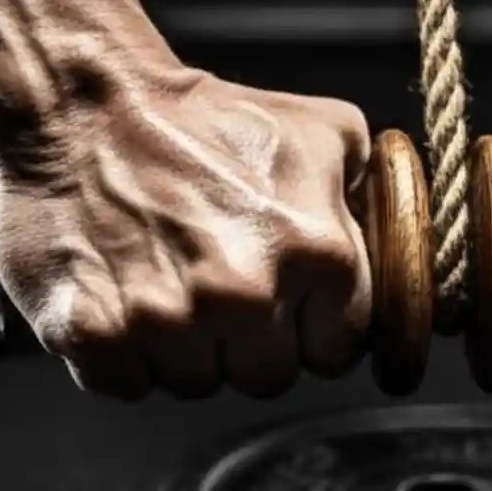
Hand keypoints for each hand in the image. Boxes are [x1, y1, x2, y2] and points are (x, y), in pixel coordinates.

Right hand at [0, 68, 371, 400]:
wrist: (86, 104)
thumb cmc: (207, 119)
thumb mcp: (322, 132)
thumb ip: (373, 197)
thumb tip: (405, 245)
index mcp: (318, 254)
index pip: (336, 352)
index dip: (311, 330)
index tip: (287, 305)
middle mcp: (248, 295)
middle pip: (269, 378)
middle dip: (250, 344)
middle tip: (220, 290)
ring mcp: (168, 320)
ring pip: (197, 386)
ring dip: (185, 351)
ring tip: (169, 284)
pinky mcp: (94, 333)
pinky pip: (126, 387)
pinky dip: (122, 357)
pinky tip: (124, 300)